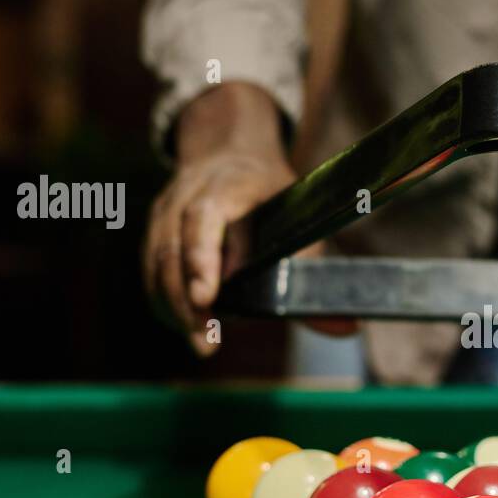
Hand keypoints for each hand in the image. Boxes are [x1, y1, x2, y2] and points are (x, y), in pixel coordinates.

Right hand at [144, 145, 296, 355]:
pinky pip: (151, 271)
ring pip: (156, 263)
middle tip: (205, 342)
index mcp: (227, 184)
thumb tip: (346, 329)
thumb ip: (315, 271)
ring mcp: (164, 212)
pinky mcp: (153, 232)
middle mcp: (186, 194)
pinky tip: (187, 327)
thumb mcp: (301, 218)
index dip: (202, 259)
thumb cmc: (272, 194)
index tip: (207, 298)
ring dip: (174, 308)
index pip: (203, 219)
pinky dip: (165, 302)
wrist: (231, 154)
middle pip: (173, 248)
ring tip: (200, 342)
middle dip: (186, 301)